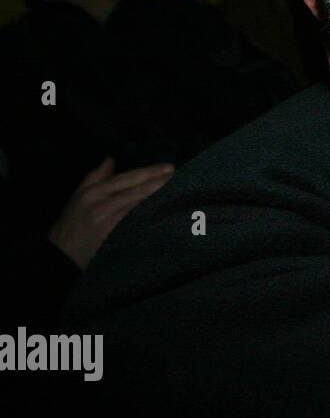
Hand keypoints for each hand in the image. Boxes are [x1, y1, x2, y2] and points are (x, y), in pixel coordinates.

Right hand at [47, 158, 174, 269]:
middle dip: (160, 182)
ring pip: (140, 205)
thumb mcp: (77, 198)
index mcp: (93, 192)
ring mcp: (109, 221)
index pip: (127, 178)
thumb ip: (95, 177)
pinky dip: (152, 216)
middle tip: (181, 177)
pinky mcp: (114, 236)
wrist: (61, 257)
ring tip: (179, 191)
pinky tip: (166, 213)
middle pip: (137, 190)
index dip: (149, 172)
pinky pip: (137, 223)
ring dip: (160, 197)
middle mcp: (101, 204)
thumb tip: (111, 160)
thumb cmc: (71, 226)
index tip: (169, 168)